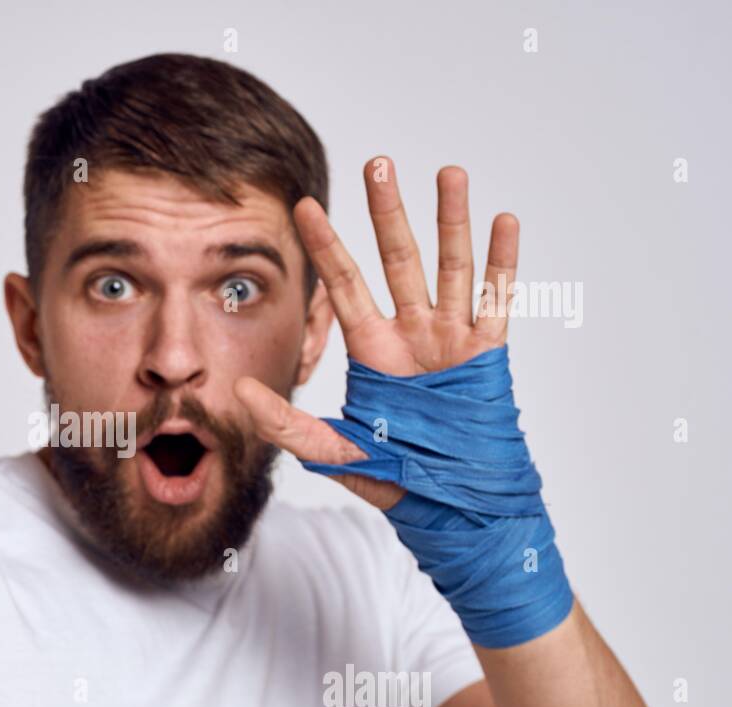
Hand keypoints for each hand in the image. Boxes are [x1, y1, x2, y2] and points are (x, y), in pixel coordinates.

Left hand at [234, 157, 517, 509]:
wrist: (452, 506)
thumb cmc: (396, 478)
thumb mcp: (332, 449)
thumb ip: (285, 424)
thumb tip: (239, 394)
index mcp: (372, 349)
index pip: (344, 284)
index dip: (326, 245)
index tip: (304, 205)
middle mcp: (411, 334)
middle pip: (397, 260)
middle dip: (387, 212)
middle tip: (376, 163)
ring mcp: (451, 338)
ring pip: (451, 265)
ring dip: (450, 220)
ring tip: (448, 172)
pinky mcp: (488, 353)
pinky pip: (497, 299)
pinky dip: (503, 261)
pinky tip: (503, 221)